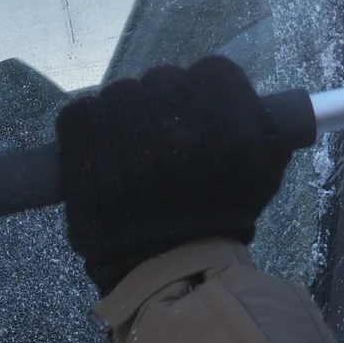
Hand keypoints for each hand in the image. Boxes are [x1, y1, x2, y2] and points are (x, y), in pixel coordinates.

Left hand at [56, 56, 295, 294]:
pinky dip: (86, 134)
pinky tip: (97, 163)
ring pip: (122, 96)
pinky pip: (81, 113)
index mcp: (224, 105)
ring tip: (127, 164)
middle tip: (160, 150)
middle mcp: (174, 102)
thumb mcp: (262, 170)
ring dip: (123, 122)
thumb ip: (260, 128)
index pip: (213, 73)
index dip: (202, 98)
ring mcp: (124, 115)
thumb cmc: (219, 223)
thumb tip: (256, 103)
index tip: (195, 123)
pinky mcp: (83, 130)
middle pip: (163, 82)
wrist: (167, 269)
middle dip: (162, 110)